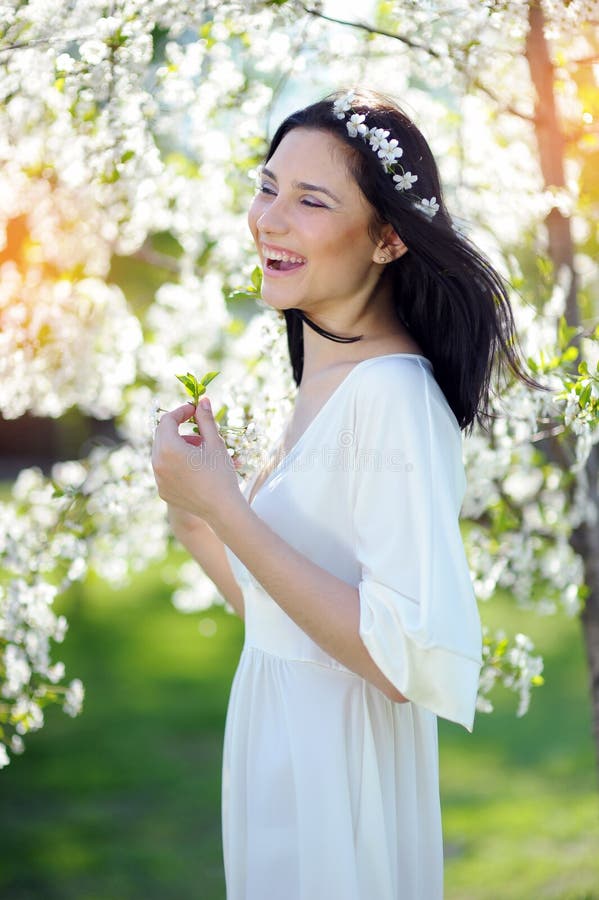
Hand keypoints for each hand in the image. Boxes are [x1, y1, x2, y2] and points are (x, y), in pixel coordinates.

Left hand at [151, 399, 242, 529]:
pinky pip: (164, 469)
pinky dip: (175, 463)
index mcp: (168, 448)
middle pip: (162, 435)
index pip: (167, 420)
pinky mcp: (162, 491)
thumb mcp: (215, 443)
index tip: (195, 411)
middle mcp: (157, 463)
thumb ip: (205, 420)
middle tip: (200, 435)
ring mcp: (158, 479)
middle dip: (179, 429)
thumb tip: (202, 400)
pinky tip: (195, 469)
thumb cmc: (221, 474)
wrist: (222, 509)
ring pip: (162, 453)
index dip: (181, 412)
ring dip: (178, 446)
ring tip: (200, 453)